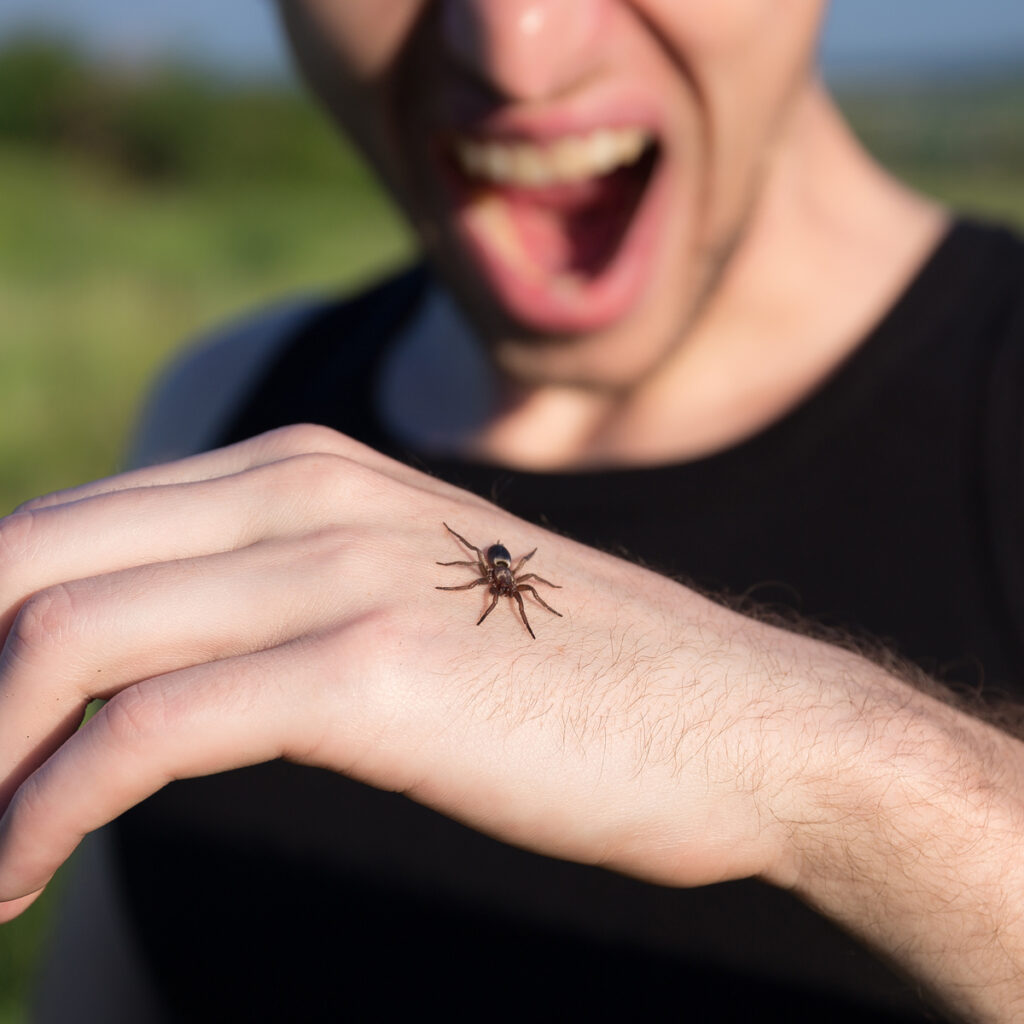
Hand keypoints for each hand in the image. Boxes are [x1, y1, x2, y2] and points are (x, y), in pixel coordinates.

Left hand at [0, 423, 812, 921]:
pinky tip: (23, 872)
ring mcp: (339, 572)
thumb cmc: (570, 676)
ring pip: (64, 637)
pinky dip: (49, 806)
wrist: (735, 717)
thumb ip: (286, 587)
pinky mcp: (374, 672)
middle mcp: (304, 492)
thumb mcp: (403, 592)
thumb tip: (163, 643)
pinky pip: (147, 733)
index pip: (66, 525)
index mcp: (300, 467)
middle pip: (33, 559)